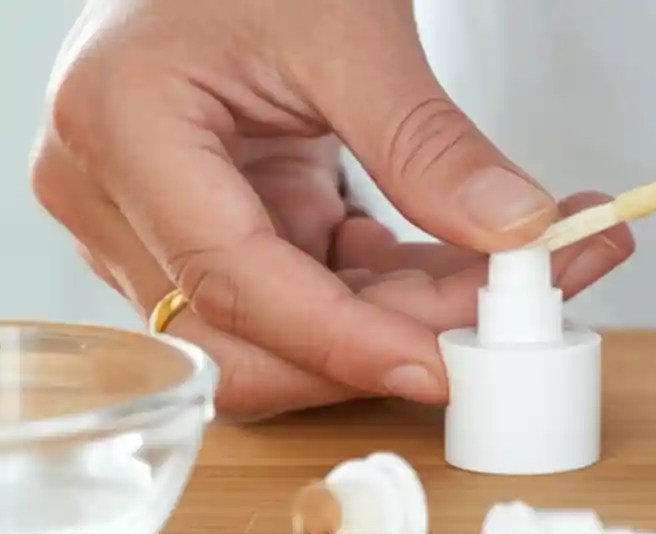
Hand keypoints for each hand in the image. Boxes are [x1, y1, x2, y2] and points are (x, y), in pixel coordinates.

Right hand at [31, 0, 632, 420]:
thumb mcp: (350, 29)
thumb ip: (428, 141)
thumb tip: (517, 232)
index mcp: (121, 129)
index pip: (230, 280)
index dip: (340, 340)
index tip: (439, 366)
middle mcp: (117, 196)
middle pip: (249, 338)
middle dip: (386, 341)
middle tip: (509, 318)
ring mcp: (163, 221)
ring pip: (291, 332)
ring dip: (409, 318)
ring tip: (526, 272)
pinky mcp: (221, 227)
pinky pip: (310, 295)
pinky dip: (395, 291)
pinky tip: (472, 263)